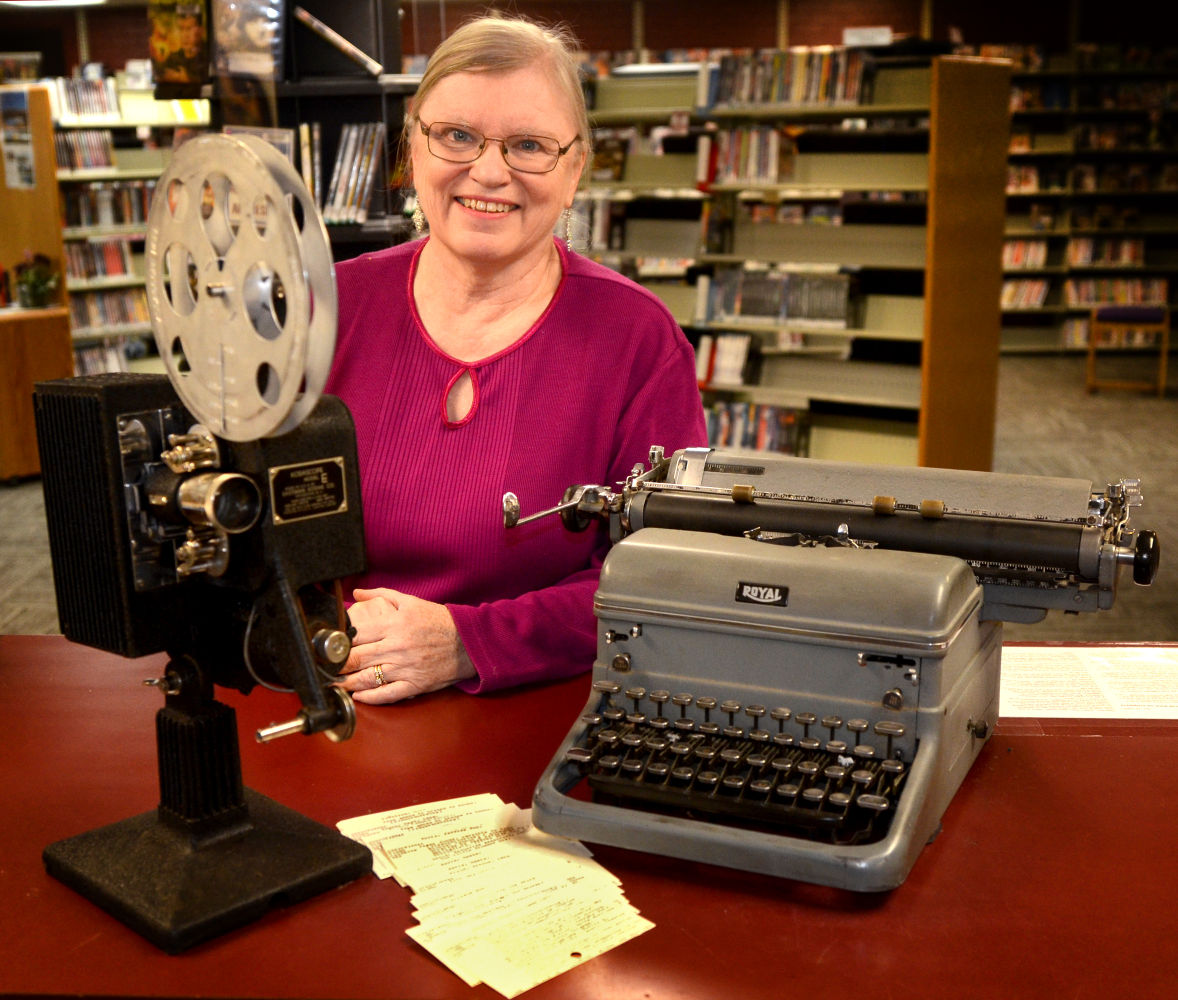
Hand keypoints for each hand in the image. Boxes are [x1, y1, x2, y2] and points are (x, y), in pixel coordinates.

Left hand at [336, 587, 475, 704]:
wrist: (468, 641)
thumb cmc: (438, 621)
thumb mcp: (411, 601)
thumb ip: (382, 594)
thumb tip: (357, 593)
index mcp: (395, 624)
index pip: (356, 635)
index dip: (337, 642)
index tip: (324, 646)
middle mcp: (398, 646)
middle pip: (357, 658)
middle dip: (336, 664)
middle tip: (323, 667)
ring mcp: (406, 667)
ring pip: (367, 678)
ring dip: (346, 682)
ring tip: (333, 683)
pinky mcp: (414, 684)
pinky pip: (387, 694)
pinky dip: (369, 697)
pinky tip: (357, 695)